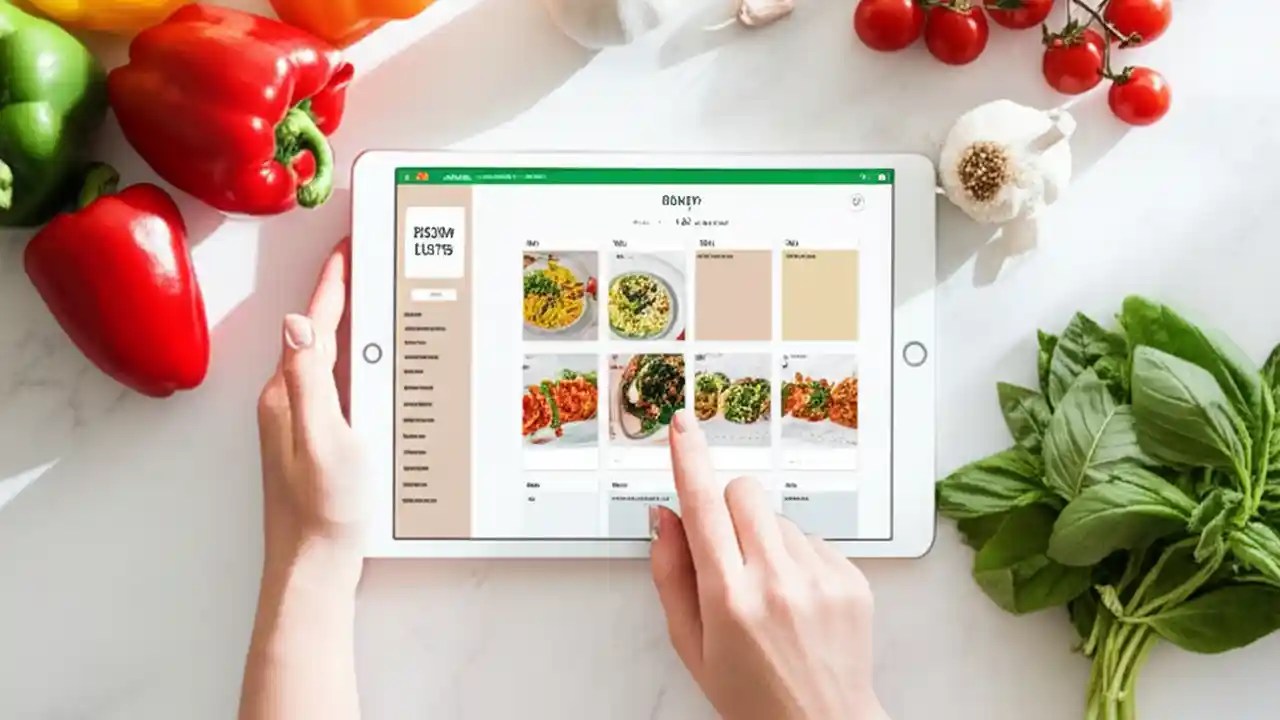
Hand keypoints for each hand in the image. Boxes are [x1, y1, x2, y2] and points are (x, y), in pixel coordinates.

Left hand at [256, 238, 364, 577]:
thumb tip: (294, 322)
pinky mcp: (317, 440)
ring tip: (372, 300)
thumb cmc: (321, 509)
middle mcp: (289, 402)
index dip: (332, 284)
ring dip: (349, 328)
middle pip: (319, 335)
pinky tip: (371, 365)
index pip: (312, 325)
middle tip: (366, 262)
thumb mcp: (322, 438)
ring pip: (329, 359)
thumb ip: (308, 380)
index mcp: (288, 394)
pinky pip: (337, 385)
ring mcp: (301, 421)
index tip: (346, 249)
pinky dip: (354, 363)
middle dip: (342, 295)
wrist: (314, 565)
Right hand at [651, 410, 887, 719]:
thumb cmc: (751, 695)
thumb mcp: (691, 645)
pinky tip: (798, 600)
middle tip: (729, 551)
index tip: (682, 427)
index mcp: (729, 600)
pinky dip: (799, 559)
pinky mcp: (851, 578)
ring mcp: (820, 579)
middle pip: (745, 494)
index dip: (690, 461)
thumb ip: (670, 575)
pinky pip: (814, 538)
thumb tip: (664, 518)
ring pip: (780, 517)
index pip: (703, 510)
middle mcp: (777, 583)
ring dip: (766, 540)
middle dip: (729, 509)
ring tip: (770, 593)